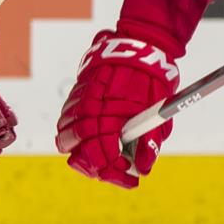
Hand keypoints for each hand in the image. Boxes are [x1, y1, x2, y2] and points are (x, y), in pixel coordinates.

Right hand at [54, 19, 182, 187]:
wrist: (135, 46)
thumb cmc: (150, 78)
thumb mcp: (158, 112)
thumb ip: (149, 142)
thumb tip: (144, 167)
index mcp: (108, 118)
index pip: (102, 159)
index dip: (115, 173)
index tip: (130, 178)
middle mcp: (86, 113)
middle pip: (79, 157)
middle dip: (98, 168)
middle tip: (118, 169)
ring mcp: (75, 105)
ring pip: (66, 142)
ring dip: (85, 152)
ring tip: (106, 154)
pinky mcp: (72, 98)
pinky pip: (65, 124)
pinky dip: (77, 136)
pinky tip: (97, 136)